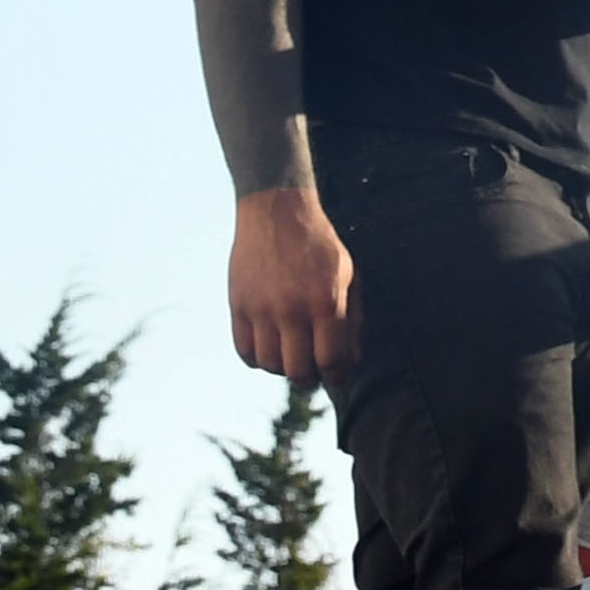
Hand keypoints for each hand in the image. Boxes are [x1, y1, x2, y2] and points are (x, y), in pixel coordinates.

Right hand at [228, 185, 355, 378]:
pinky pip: (245, 352)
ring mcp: (260, 310)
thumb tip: (351, 360)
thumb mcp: (347, 276)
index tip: (338, 376)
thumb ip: (352, 319)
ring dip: (284, 367)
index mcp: (325, 301)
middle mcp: (291, 310)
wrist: (276, 212)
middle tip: (315, 369)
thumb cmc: (319, 246)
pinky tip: (272, 346)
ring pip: (269, 365)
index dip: (338, 375)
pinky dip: (259, 358)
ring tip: (293, 353)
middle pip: (298, 371)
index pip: (331, 360)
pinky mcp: (237, 307)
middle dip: (311, 377)